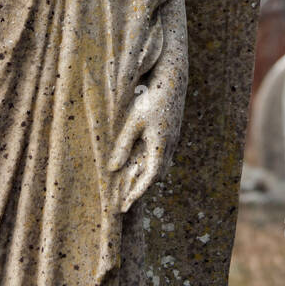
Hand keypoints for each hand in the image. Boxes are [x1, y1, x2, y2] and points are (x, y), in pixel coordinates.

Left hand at [108, 80, 181, 214]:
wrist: (173, 79)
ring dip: (147, 174)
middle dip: (142, 186)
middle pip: (156, 175)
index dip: (136, 194)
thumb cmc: (150, 99)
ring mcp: (172, 138)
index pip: (149, 179)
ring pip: (160, 164)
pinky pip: (162, 153)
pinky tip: (141, 158)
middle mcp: (169, 146)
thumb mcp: (132, 122)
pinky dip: (151, 161)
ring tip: (132, 181)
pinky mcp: (171, 130)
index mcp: (161, 147)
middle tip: (126, 197)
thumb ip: (122, 146)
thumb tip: (111, 169)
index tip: (124, 206)